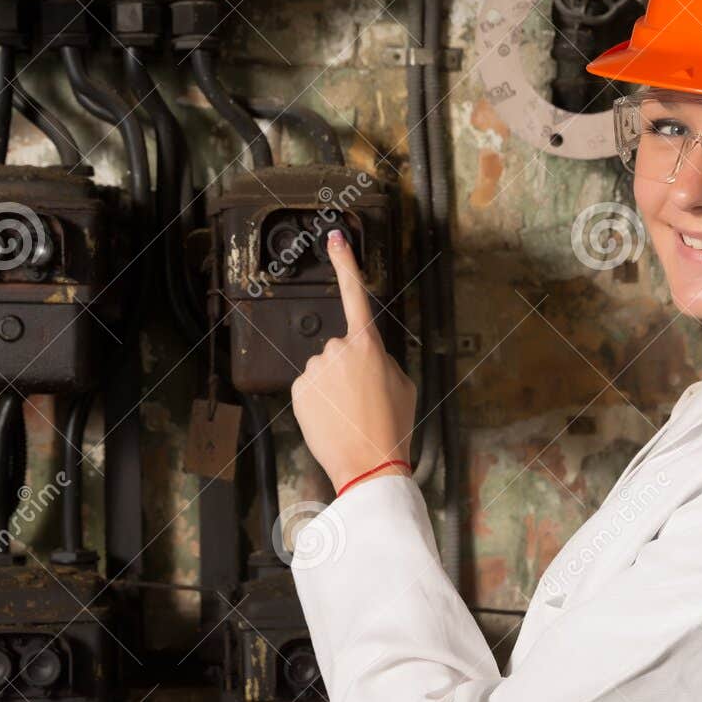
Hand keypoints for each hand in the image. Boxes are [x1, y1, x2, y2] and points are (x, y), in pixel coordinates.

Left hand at [290, 230, 415, 491]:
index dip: (345, 263)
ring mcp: (314, 369)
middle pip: (340, 349)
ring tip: (350, 413)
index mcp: (367, 344)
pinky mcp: (298, 389)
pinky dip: (319, 400)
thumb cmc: (391, 426)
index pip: (355, 294)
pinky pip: (309, 387)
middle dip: (349, 368)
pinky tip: (333, 418)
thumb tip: (367, 358)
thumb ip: (383, 360)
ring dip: (333, 386)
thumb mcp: (403, 384)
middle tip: (364, 399)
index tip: (335, 238)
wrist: (368, 463)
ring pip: (323, 370)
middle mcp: (336, 349)